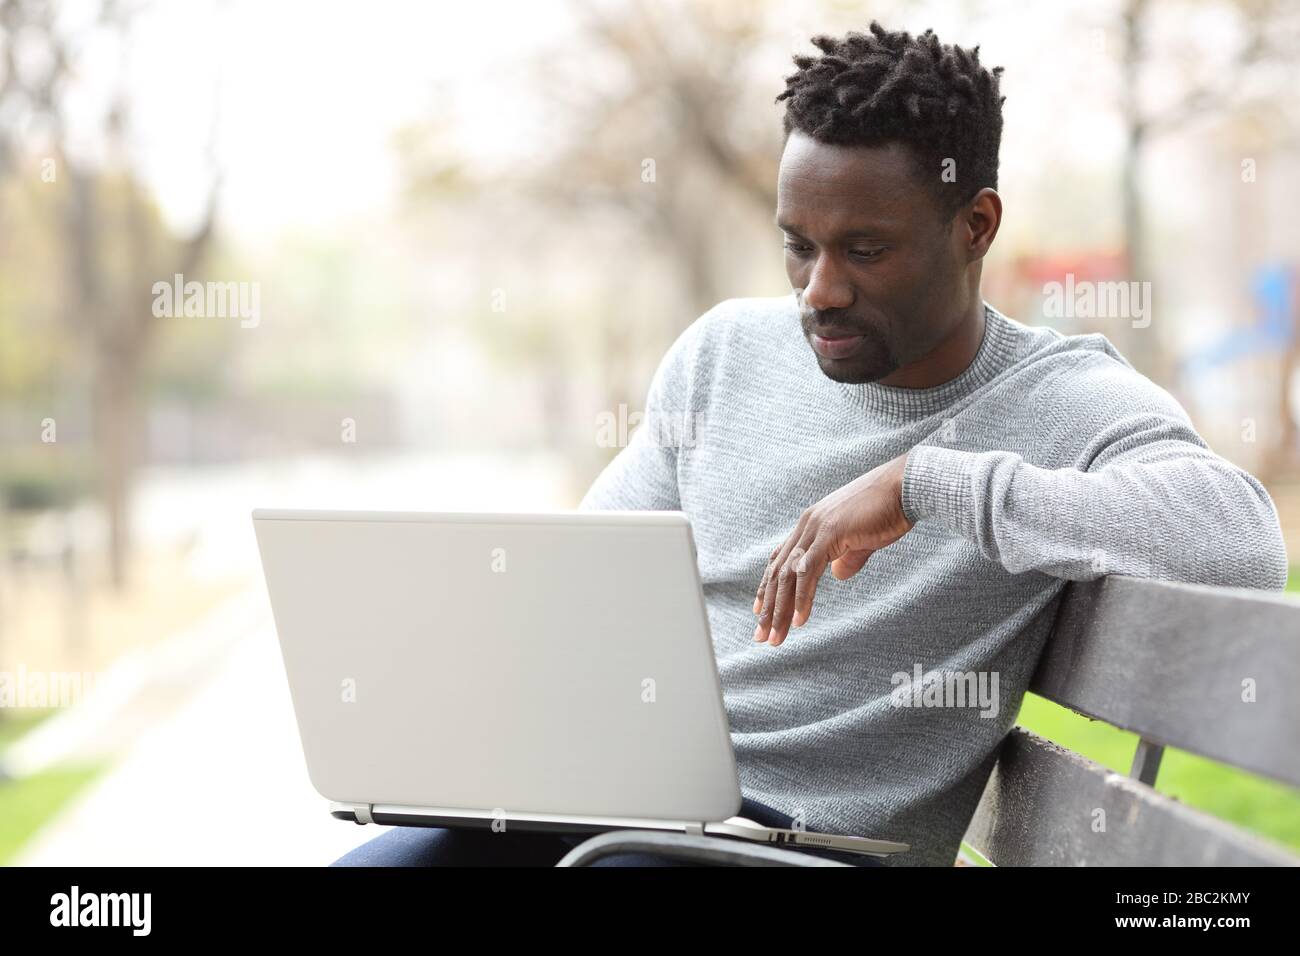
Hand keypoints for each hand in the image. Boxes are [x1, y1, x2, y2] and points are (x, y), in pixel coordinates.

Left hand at [752, 451, 914, 646]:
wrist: (905, 487)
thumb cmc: (888, 511)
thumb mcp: (863, 540)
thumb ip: (848, 558)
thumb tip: (838, 575)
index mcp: (811, 524)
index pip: (780, 559)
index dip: (767, 586)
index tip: (759, 611)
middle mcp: (807, 525)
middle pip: (778, 572)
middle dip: (769, 607)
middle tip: (761, 636)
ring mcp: (816, 528)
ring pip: (788, 576)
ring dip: (780, 610)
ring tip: (775, 637)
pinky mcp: (830, 533)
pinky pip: (809, 572)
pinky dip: (802, 598)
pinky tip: (798, 621)